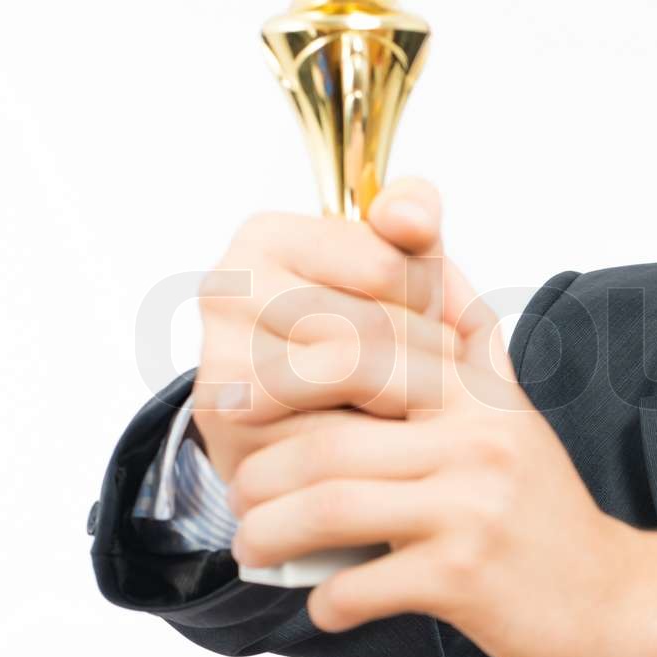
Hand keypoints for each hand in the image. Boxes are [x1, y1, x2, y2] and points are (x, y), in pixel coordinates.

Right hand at [190, 178, 464, 486]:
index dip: (431, 299)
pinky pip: (337, 433)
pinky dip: (377, 439)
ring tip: (417, 400)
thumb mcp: (395, 259)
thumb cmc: (359, 326)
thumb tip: (409, 219)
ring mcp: (220, 360)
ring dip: (411, 399)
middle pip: (375, 327)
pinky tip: (383, 434)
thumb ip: (414, 216)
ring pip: (360, 381)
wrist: (293, 422)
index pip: (388, 265)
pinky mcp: (235, 431)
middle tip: (437, 372)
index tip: (425, 315)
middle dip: (429, 355)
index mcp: (266, 237)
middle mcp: (228, 293)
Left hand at [222, 245, 656, 656]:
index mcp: (478, 394)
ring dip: (272, 534)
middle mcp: (479, 439)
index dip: (282, 380)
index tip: (233, 402)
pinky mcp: (467, 574)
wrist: (608, 595)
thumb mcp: (512, 412)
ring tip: (255, 546)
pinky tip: (326, 604)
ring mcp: (474, 506)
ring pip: (330, 508)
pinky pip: (360, 584)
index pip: (360, 357)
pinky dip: (327, 600)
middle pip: (328, 442)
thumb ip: (467, 346)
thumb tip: (426, 263)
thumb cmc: (543, 507)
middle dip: (262, 476)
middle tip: (240, 498)